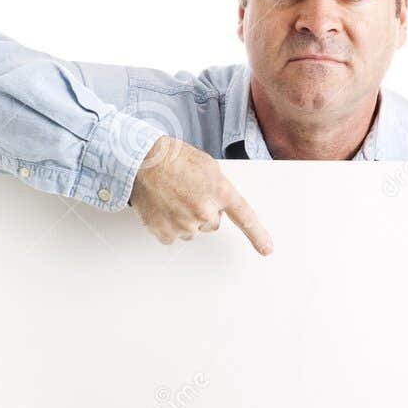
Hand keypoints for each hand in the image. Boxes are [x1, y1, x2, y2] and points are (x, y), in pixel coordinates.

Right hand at [129, 136, 273, 253]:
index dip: (257, 235)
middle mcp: (205, 211)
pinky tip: (162, 207)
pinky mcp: (166, 233)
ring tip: (171, 196)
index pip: (244, 217)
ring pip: (192, 230)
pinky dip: (168, 224)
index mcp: (219, 191)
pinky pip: (174, 236)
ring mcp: (185, 225)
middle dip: (201, 211)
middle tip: (185, 192)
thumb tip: (219, 207)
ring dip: (184, 217)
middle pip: (212, 223)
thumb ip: (218, 189)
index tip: (267, 249)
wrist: (140, 160)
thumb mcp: (207, 166)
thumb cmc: (172, 158)